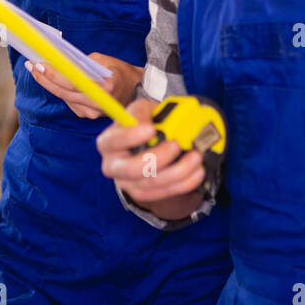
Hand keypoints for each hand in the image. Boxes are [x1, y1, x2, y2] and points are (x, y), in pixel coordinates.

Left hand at [25, 52, 142, 119]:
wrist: (137, 92)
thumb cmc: (122, 73)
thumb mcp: (106, 60)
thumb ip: (83, 62)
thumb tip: (61, 61)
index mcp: (103, 88)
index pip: (71, 82)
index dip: (52, 74)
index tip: (38, 64)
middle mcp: (96, 104)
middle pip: (62, 92)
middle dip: (44, 77)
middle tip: (30, 64)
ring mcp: (91, 112)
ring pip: (63, 97)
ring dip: (49, 83)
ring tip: (36, 69)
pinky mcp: (87, 115)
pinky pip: (69, 101)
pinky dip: (60, 90)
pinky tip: (51, 80)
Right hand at [97, 98, 205, 217]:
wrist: (147, 142)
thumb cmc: (141, 122)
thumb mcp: (140, 110)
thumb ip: (143, 113)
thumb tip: (151, 125)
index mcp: (107, 142)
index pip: (114, 141)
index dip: (131, 136)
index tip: (151, 129)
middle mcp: (112, 166)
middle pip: (132, 169)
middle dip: (159, 158)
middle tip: (176, 144)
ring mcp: (126, 183)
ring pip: (153, 182)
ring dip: (179, 171)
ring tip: (196, 156)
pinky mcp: (142, 194)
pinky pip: (162, 193)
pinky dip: (183, 184)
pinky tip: (197, 172)